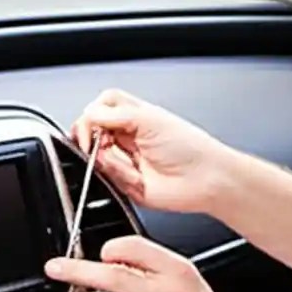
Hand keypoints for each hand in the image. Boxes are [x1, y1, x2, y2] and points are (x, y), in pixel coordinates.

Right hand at [71, 88, 233, 213]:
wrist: (205, 180)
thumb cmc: (189, 146)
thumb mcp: (149, 119)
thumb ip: (113, 114)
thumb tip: (87, 117)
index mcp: (134, 115)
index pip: (98, 108)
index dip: (90, 118)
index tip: (90, 130)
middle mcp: (127, 136)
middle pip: (91, 134)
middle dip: (96, 143)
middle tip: (107, 146)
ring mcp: (125, 160)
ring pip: (96, 158)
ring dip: (113, 163)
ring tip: (135, 166)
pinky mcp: (126, 183)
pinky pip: (106, 180)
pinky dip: (120, 178)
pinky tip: (138, 179)